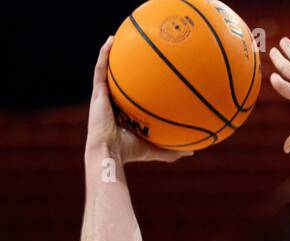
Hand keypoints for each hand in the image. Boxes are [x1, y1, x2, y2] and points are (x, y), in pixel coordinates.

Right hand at [86, 37, 187, 163]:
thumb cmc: (129, 153)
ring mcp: (103, 96)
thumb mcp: (154, 149)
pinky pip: (100, 69)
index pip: (129, 96)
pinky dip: (104, 54)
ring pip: (107, 70)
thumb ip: (171, 151)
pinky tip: (111, 40)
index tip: (147, 75)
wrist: (109, 152)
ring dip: (111, 54)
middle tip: (134, 51)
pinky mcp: (97, 92)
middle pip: (118, 81)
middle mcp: (112, 103)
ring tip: (119, 38)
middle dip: (124, 67)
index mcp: (123, 114)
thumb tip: (192, 151)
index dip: (136, 85)